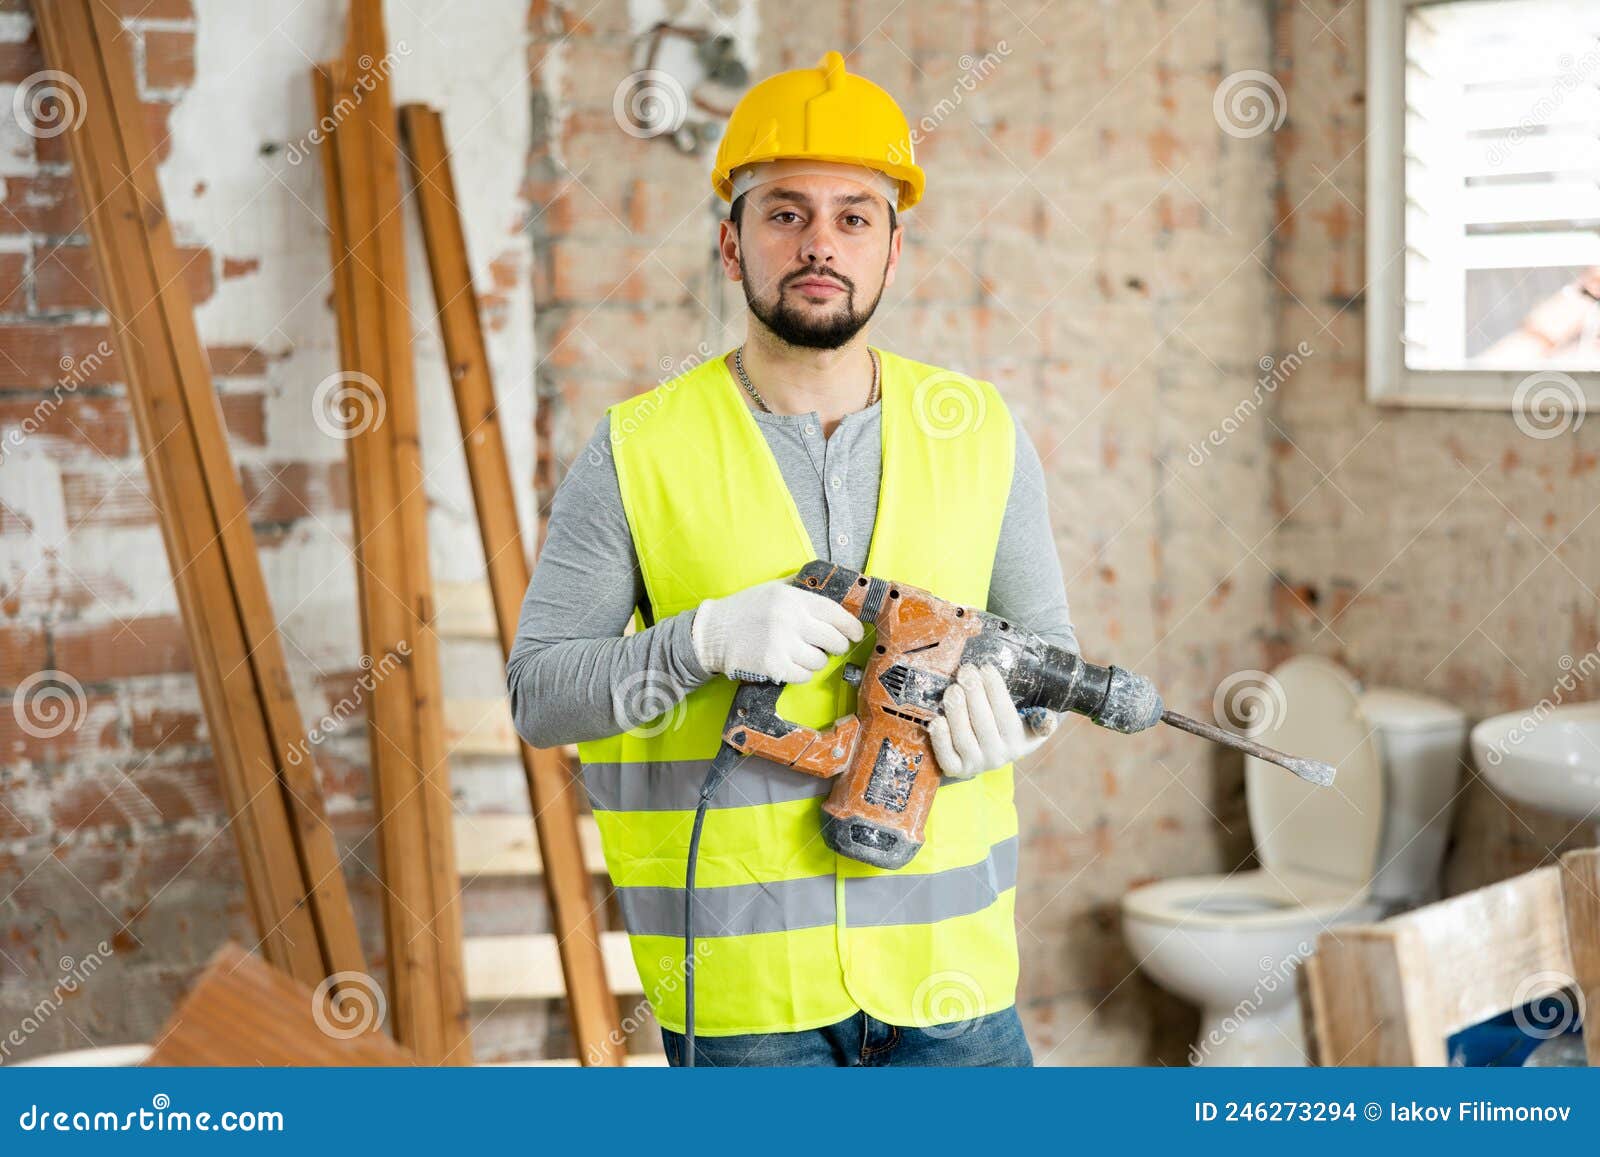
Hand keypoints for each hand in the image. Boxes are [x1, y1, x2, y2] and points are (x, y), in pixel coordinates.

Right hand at [691, 578, 863, 684]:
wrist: (712, 632)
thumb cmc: (744, 609)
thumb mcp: (773, 589)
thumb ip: (800, 589)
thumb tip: (830, 591)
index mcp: (793, 598)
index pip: (835, 613)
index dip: (851, 626)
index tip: (856, 633)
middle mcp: (791, 619)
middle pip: (833, 640)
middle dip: (836, 646)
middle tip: (830, 647)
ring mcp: (782, 644)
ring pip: (820, 661)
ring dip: (815, 660)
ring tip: (800, 655)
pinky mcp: (774, 665)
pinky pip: (804, 675)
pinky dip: (801, 673)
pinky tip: (790, 665)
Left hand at [929, 663, 1057, 778]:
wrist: (988, 754)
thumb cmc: (1008, 729)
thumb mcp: (1032, 725)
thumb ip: (1042, 719)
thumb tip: (1050, 719)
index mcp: (1019, 742)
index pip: (1007, 714)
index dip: (996, 690)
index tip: (986, 668)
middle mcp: (998, 756)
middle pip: (984, 723)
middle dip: (974, 694)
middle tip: (966, 672)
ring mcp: (976, 764)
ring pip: (964, 739)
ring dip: (957, 712)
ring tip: (952, 689)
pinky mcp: (956, 769)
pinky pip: (947, 758)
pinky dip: (941, 740)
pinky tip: (937, 720)